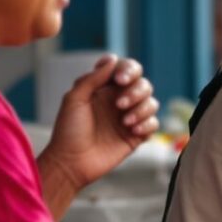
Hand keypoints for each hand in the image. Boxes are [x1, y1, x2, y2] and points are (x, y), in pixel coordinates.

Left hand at [41, 55, 158, 191]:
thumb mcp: (75, 99)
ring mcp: (129, 118)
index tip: (119, 80)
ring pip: (151, 102)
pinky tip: (132, 131)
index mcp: (104, 89)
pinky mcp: (136, 136)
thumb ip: (93, 78)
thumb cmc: (68, 130)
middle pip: (143, 84)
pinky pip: (154, 124)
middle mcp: (119, 100)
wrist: (71, 163)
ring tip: (125, 122)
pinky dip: (147, 124)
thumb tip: (113, 59)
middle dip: (136, 91)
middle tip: (120, 104)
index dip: (128, 70)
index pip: (126, 69)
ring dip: (142, 109)